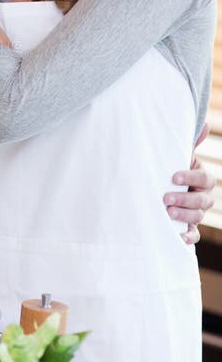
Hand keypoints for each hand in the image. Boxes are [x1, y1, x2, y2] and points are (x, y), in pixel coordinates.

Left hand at [164, 124, 214, 244]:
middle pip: (203, 200)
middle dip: (185, 199)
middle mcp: (203, 196)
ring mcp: (197, 213)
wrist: (155, 189)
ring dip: (184, 216)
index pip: (204, 177)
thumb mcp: (175, 155)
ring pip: (198, 217)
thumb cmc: (168, 170)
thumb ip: (188, 142)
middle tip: (166, 198)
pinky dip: (188, 237)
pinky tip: (178, 236)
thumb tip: (205, 124)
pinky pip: (194, 236)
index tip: (173, 177)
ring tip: (167, 213)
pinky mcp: (189, 228)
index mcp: (202, 177)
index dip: (191, 177)